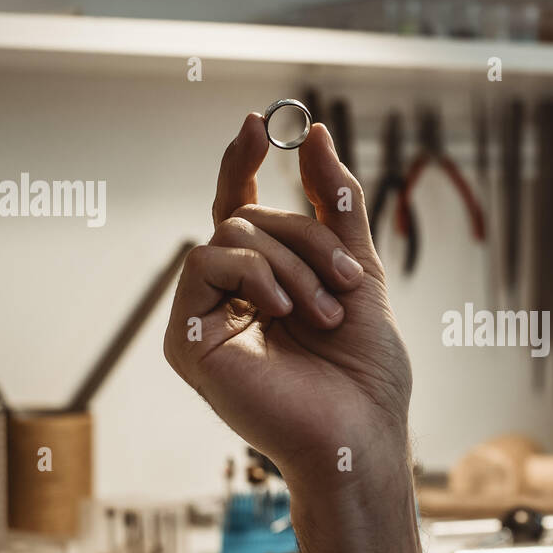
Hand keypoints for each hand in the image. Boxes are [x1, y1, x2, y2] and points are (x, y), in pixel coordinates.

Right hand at [164, 114, 411, 490]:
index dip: (244, 162)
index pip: (243, 207)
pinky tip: (282, 310)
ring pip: (230, 235)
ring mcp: (206, 316)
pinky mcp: (187, 340)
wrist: (361, 430)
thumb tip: (313, 132)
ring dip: (290, 262)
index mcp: (268, 280)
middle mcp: (231, 296)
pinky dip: (254, 275)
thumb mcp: (360, 269)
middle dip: (306, 236)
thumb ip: (335, 204)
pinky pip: (205, 263)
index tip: (259, 122)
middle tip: (348, 283)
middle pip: (247, 216)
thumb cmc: (366, 369)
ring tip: (324, 311)